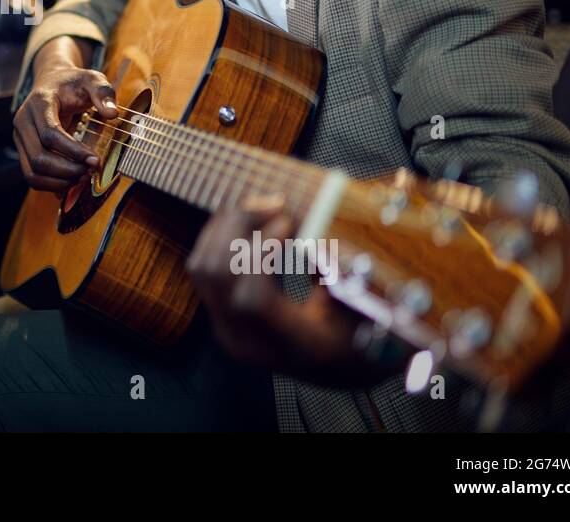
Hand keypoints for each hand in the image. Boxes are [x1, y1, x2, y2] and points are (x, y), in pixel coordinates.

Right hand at [12, 37, 119, 191]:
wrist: (52, 83)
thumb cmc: (74, 83)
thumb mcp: (92, 79)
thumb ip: (103, 92)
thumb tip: (111, 113)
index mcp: (38, 103)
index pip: (50, 133)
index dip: (73, 151)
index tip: (95, 160)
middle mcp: (23, 121)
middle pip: (38, 157)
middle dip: (67, 170)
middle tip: (91, 170)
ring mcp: (20, 138)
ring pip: (32, 172)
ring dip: (59, 182)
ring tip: (82, 177)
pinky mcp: (23, 151)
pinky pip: (32, 177)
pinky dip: (52, 185)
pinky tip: (72, 181)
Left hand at [185, 194, 403, 388]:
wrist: (342, 366)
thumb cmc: (365, 333)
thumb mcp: (366, 306)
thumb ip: (339, 270)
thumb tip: (315, 226)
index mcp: (293, 347)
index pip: (252, 298)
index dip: (263, 251)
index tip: (289, 221)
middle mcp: (250, 342)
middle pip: (217, 275)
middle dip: (241, 226)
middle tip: (276, 203)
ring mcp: (229, 328)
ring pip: (203, 267)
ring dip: (227, 227)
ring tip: (264, 206)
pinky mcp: (220, 313)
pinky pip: (204, 268)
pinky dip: (220, 236)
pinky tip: (250, 219)